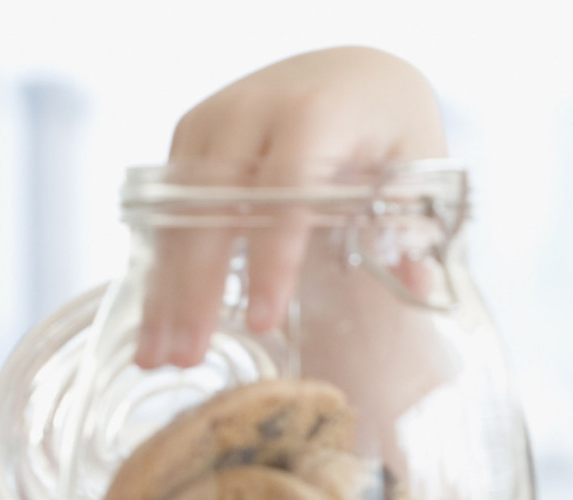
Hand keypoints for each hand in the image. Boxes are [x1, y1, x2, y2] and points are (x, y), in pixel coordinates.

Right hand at [141, 46, 446, 368]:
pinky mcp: (189, 137)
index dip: (272, 257)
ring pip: (177, 213)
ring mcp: (213, 121)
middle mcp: (254, 109)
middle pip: (214, 206)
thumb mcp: (418, 162)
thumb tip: (415, 287)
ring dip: (163, 289)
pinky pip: (167, 210)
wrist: (348, 71)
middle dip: (197, 286)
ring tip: (156, 356)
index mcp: (318, 112)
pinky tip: (154, 322)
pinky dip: (159, 268)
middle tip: (188, 356)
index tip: (264, 320)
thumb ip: (413, 223)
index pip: (287, 188)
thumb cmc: (387, 124)